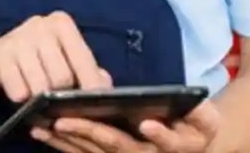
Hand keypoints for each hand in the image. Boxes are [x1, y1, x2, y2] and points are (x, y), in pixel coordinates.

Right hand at [0, 11, 111, 101]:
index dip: (92, 86)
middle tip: (58, 103)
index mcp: (62, 23)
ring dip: (41, 101)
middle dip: (62, 96)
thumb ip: (90, 71)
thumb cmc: (41, 58)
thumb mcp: (66, 58)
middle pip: (62, 77)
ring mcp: (19, 38)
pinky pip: (18, 91)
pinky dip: (22, 100)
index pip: (83, 60)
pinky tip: (22, 96)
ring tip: (41, 103)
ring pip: (40, 86)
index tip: (96, 104)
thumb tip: (104, 86)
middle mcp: (41, 25)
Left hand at [30, 99, 221, 152]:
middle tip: (65, 120)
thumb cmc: (195, 128)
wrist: (186, 146)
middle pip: (117, 147)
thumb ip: (202, 114)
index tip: (147, 123)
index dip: (158, 134)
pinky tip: (43, 131)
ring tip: (43, 125)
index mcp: (170, 146)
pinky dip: (61, 144)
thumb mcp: (206, 119)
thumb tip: (194, 102)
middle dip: (91, 133)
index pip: (164, 141)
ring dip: (66, 141)